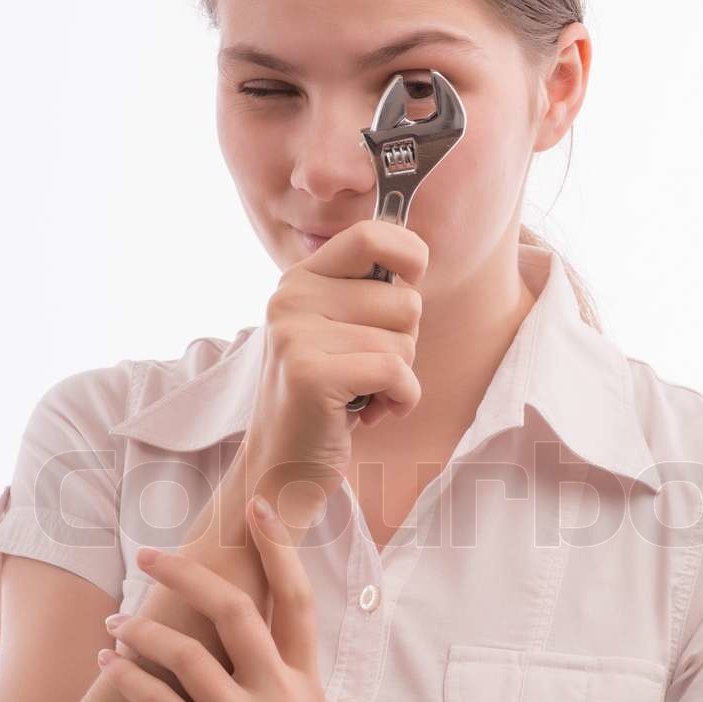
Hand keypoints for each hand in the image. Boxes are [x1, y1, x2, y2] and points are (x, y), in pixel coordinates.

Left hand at [96, 494, 355, 701]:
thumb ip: (276, 686)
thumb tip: (240, 644)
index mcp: (307, 685)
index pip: (296, 599)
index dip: (277, 548)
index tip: (256, 507)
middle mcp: (282, 697)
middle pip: (234, 608)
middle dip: (186, 572)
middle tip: (149, 554)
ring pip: (187, 654)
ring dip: (141, 631)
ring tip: (115, 626)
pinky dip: (127, 679)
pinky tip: (108, 668)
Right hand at [241, 219, 429, 527]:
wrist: (283, 467)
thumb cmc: (330, 399)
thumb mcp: (342, 331)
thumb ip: (370, 292)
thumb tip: (418, 251)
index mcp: (301, 279)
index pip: (372, 234)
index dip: (411, 256)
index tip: (410, 285)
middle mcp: (291, 298)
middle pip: (405, 299)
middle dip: (405, 343)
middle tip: (367, 371)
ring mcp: (295, 334)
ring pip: (404, 340)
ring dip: (400, 378)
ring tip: (363, 395)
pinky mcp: (310, 373)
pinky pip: (396, 372)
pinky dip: (401, 400)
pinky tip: (372, 414)